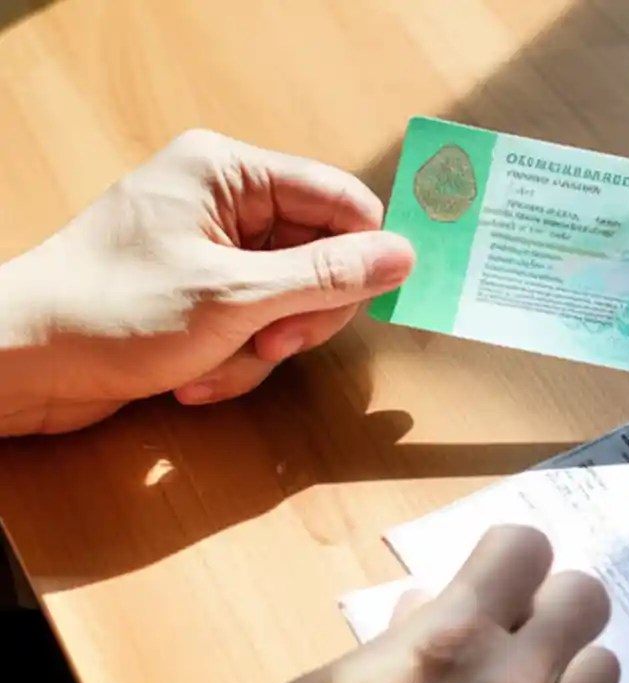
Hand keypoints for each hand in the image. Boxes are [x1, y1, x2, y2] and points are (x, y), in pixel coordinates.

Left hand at [0, 128, 414, 435]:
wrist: (21, 366)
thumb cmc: (112, 312)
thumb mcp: (235, 296)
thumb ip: (327, 275)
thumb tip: (404, 255)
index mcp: (229, 171)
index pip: (339, 198)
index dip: (366, 249)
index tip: (375, 295)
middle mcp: (225, 203)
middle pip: (322, 257)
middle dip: (301, 313)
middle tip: (273, 343)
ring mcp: (212, 252)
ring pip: (292, 302)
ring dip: (261, 347)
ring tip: (215, 364)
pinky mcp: (200, 296)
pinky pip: (256, 326)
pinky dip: (234, 361)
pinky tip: (193, 377)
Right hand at [259, 525, 620, 682]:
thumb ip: (386, 644)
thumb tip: (426, 603)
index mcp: (450, 644)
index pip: (526, 547)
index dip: (507, 561)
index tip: (490, 582)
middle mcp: (517, 682)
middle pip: (585, 596)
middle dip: (550, 608)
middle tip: (515, 634)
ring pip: (604, 668)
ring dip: (568, 673)